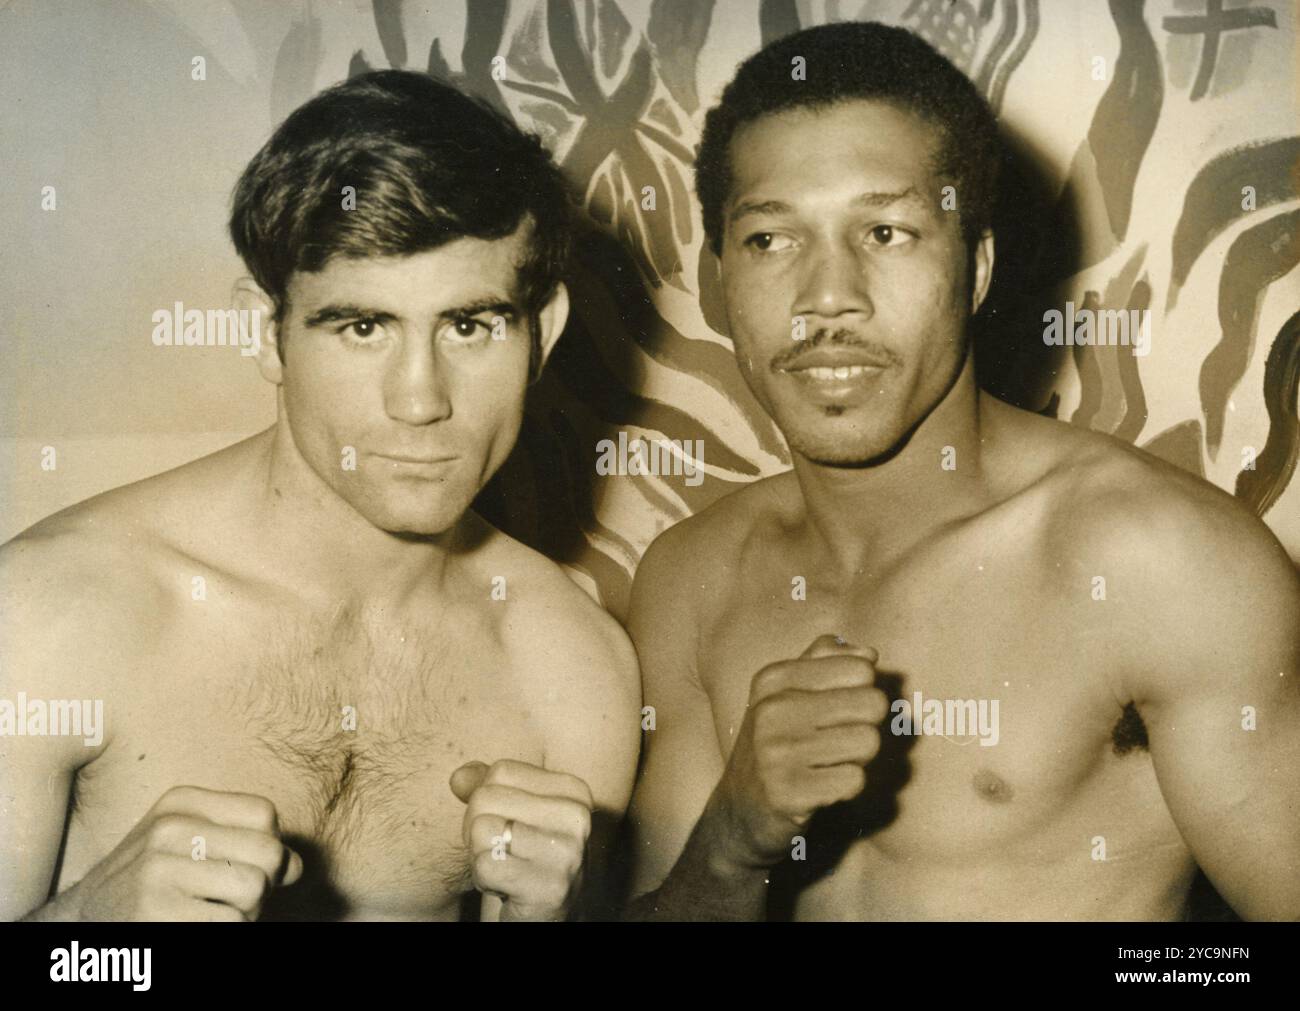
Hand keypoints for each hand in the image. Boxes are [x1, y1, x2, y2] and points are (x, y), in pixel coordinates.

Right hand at [65, 785, 301, 920]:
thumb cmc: (155, 881)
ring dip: (247, 913)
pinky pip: (231, 923)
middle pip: (267, 852)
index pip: (264, 813)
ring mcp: (158, 871)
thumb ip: (246, 842)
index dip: (271, 845)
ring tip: (215, 913)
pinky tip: (198, 927)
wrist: (83, 920)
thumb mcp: (190, 844)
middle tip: (235, 899)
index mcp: (180, 803)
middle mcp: (168, 829)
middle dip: (263, 884)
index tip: (249, 866)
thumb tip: (296, 866)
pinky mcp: (156, 912)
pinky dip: (228, 930)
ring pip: (254, 890)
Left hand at [450, 759, 592, 921]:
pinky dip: (483, 878)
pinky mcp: (550, 889)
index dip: (486, 799)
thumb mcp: (508, 811)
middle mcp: (577, 818)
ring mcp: (567, 853)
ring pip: (482, 829)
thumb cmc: (522, 856)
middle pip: (487, 798)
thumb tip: (458, 778)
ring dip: (481, 854)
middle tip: (501, 851)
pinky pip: (485, 865)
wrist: (544, 913)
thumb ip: (483, 786)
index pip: (501, 772)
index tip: (506, 824)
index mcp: (573, 791)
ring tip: (505, 867)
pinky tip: (506, 886)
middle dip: (477, 828)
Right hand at [711, 634, 886, 868]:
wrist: (740, 808)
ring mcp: (776, 751)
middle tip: (835, 742)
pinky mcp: (788, 792)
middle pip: (873, 703)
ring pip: (868, 742)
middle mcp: (772, 709)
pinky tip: (820, 789)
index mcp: (775, 678)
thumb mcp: (789, 692)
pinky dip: (847, 788)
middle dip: (865, 726)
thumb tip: (868, 654)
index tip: (834, 711)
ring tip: (826, 764)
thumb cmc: (778, 743)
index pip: (861, 669)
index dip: (859, 693)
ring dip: (858, 759)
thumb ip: (827, 661)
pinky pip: (855, 780)